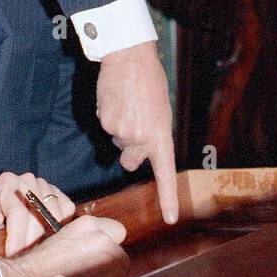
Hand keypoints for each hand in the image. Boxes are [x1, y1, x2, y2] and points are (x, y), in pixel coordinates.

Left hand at [0, 172, 75, 256]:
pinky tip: (47, 235)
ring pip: (54, 213)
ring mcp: (44, 184)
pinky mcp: (57, 193)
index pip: (17, 212)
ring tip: (34, 248)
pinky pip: (67, 209)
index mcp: (6, 184)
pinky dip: (61, 224)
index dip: (17, 237)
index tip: (13, 255)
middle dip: (31, 241)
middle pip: (37, 215)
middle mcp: (26, 180)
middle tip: (24, 257)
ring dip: (46, 235)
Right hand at [0, 215, 129, 276]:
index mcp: (87, 224)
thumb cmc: (39, 265)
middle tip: (91, 275)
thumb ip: (84, 238)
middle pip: (120, 253)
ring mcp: (105, 256)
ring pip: (121, 271)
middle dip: (110, 265)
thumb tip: (101, 247)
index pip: (116, 231)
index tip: (100, 256)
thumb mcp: (61, 238)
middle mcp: (100, 236)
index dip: (109, 245)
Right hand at [96, 40, 178, 223]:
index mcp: (161, 135)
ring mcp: (122, 132)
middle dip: (131, 148)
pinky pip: (105, 127)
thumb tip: (134, 152)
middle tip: (135, 119)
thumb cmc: (149, 81)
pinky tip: (115, 99)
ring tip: (127, 102)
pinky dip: (108, 116)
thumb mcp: (161, 110)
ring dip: (120, 127)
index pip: (165, 172)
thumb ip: (153, 134)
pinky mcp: (105, 122)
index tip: (171, 219)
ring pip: (117, 140)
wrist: (129, 57)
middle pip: (131, 159)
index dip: (167, 198)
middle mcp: (142, 138)